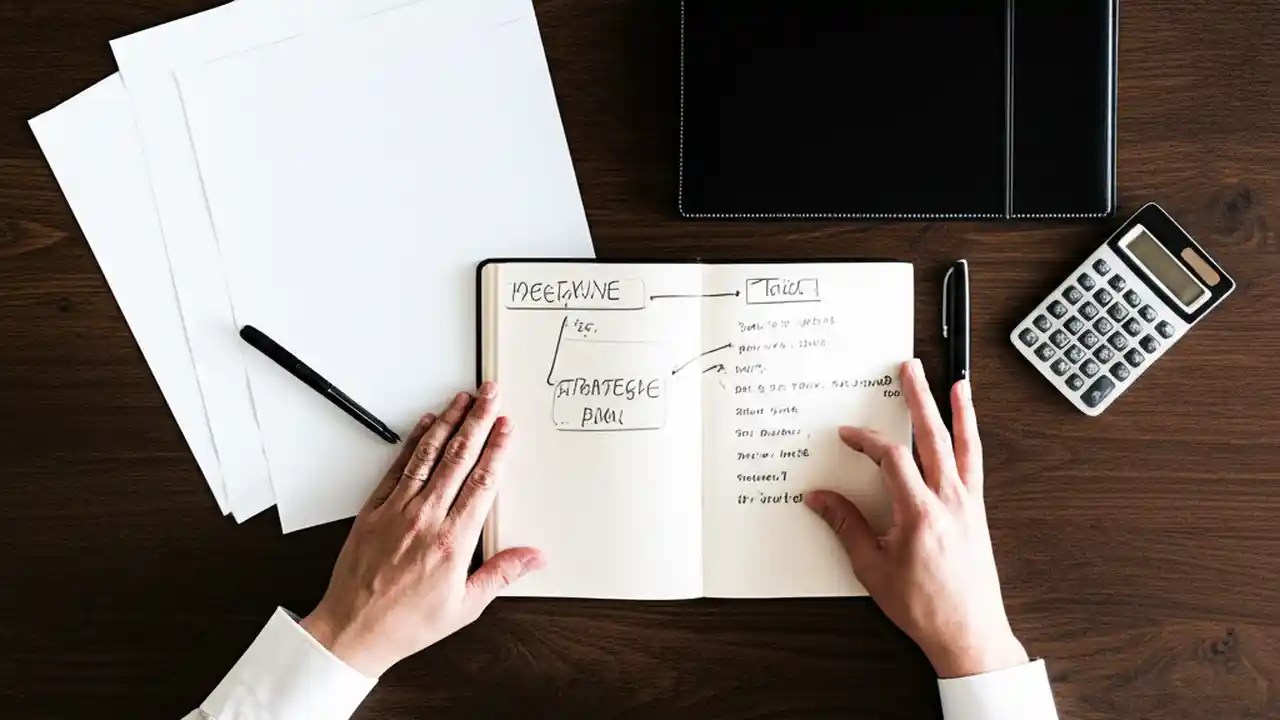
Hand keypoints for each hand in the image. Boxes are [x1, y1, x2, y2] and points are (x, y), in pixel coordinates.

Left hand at [300, 383, 543, 676]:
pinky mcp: (373, 510)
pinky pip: (397, 468)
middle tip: (490, 395)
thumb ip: (501, 574)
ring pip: (428, 455)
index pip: (482, 482)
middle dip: (478, 421)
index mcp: (452, 541)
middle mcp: (425, 519)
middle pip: (458, 458)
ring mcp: (396, 511)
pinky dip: (413, 443)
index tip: (506, 427)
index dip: (496, 449)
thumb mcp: (465, 606)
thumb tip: (534, 557)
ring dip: (447, 422)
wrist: (353, 630)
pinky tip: (426, 424)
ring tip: (463, 399)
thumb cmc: (406, 623)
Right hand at [805, 359, 1027, 678]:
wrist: (968, 633)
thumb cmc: (924, 607)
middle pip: (932, 436)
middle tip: (908, 370)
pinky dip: (972, 439)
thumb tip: (821, 499)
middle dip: (918, 398)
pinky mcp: (978, 512)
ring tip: (953, 383)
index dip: (866, 440)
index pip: (891, 458)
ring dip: (956, 411)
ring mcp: (969, 504)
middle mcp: (950, 501)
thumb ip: (847, 526)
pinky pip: (976, 463)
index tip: (847, 436)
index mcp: (920, 513)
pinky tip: (968, 427)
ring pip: (962, 445)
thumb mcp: (872, 568)